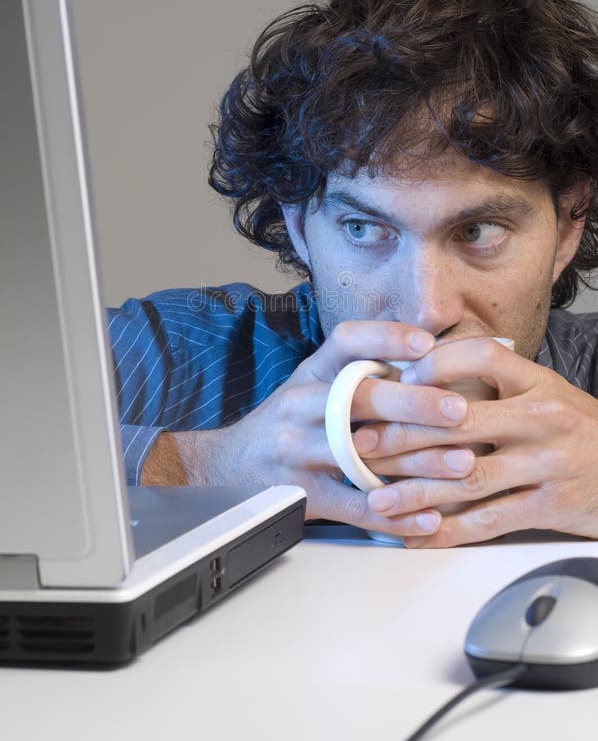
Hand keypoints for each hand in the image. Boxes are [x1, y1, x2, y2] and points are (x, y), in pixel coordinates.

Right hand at [148, 321, 474, 538]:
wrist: (224, 467)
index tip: (426, 343)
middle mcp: (300, 405)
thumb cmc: (289, 422)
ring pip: (361, 455)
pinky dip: (393, 515)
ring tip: (463, 465)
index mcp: (311, 372)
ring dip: (417, 463)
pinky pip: (352, 506)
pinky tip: (428, 518)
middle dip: (413, 403)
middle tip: (459, 410)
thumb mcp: (313, 384)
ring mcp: (296, 451)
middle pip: (357, 398)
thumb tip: (432, 358)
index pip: (346, 341)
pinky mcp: (299, 494)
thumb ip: (360, 372)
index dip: (385, 337)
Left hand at [357, 337, 597, 546]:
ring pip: (467, 478)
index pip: (480, 357)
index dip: (434, 367)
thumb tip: (418, 379)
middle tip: (360, 447)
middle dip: (402, 436)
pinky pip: (489, 521)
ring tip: (376, 499)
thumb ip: (492, 384)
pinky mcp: (550, 506)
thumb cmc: (572, 428)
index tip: (397, 384)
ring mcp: (548, 463)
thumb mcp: (542, 391)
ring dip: (415, 491)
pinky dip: (446, 532)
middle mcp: (543, 417)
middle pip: (460, 423)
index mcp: (536, 381)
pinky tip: (416, 535)